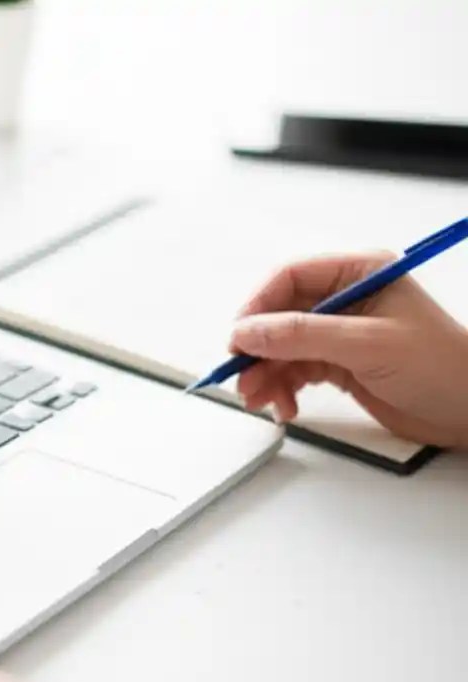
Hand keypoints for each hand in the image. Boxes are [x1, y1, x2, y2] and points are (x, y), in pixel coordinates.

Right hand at [230, 252, 467, 447]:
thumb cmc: (443, 368)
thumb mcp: (368, 345)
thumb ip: (303, 336)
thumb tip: (247, 332)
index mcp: (360, 273)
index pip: (291, 277)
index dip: (259, 305)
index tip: (239, 337)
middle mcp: (347, 298)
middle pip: (280, 314)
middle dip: (258, 347)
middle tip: (241, 375)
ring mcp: (341, 332)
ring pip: (282, 346)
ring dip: (265, 373)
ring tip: (260, 399)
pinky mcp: (340, 364)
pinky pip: (295, 370)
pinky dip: (283, 388)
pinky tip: (286, 406)